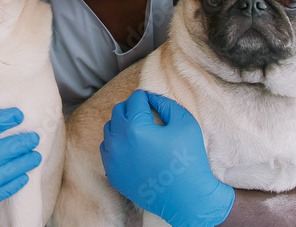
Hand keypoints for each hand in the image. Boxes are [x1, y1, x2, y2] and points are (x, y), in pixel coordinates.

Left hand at [100, 90, 234, 226]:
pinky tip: (131, 146)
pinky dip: (116, 143)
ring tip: (138, 128)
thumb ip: (165, 103)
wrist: (187, 198)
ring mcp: (113, 160)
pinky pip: (107, 150)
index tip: (152, 100)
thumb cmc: (188, 159)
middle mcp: (118, 142)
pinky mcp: (113, 174)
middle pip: (118, 112)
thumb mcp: (184, 122)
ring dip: (121, 124)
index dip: (145, 97)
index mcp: (135, 127)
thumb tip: (150, 97)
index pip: (134, 100)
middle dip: (131, 107)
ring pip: (109, 130)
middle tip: (145, 111)